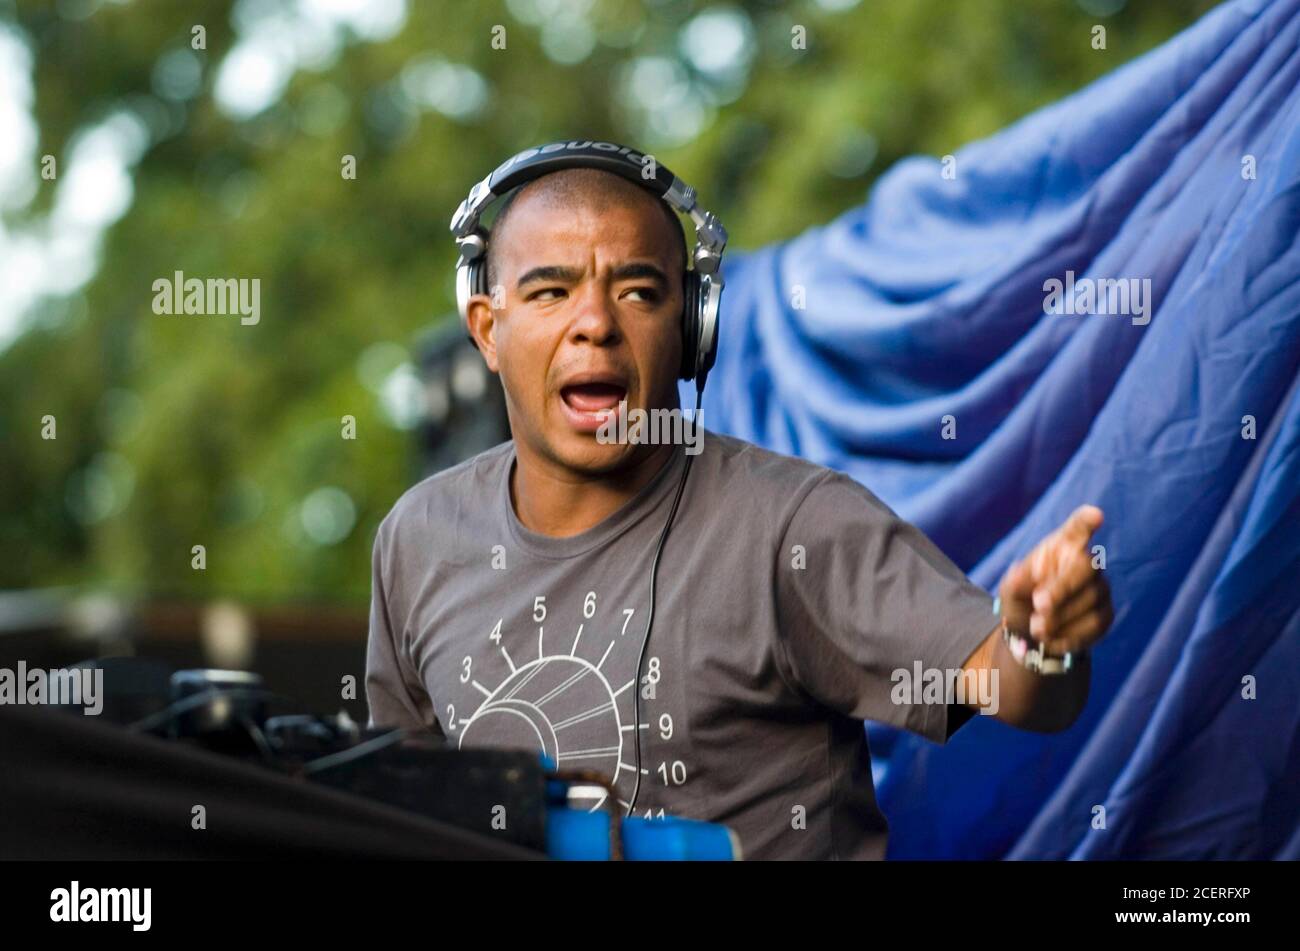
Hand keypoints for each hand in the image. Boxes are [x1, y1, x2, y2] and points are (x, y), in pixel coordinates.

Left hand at [998, 505, 1113, 655]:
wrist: (1034, 632)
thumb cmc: (1023, 599)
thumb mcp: (1011, 589)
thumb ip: (1016, 582)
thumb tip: (1018, 577)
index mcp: (1061, 547)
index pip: (1077, 529)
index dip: (1086, 521)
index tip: (1094, 514)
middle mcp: (1087, 563)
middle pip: (1085, 568)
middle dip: (1062, 588)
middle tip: (1039, 606)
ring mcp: (1100, 589)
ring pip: (1088, 601)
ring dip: (1059, 619)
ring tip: (1036, 628)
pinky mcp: (1106, 615)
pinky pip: (1093, 626)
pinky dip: (1069, 636)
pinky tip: (1051, 640)